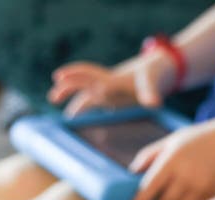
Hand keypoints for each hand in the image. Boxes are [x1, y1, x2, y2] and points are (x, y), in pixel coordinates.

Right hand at [48, 53, 174, 115]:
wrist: (162, 67)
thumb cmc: (156, 72)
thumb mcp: (153, 82)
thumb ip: (151, 93)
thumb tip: (154, 104)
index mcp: (113, 79)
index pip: (89, 75)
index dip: (75, 75)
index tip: (59, 77)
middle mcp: (108, 84)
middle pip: (83, 85)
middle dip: (68, 89)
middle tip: (52, 97)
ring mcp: (110, 90)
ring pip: (87, 95)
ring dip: (75, 102)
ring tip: (65, 114)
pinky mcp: (115, 96)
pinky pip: (96, 102)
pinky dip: (87, 108)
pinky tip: (80, 118)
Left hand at [128, 124, 214, 199]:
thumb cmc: (196, 140)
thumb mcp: (169, 141)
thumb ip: (148, 156)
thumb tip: (131, 174)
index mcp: (172, 160)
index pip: (149, 188)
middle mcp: (186, 176)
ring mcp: (200, 187)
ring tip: (167, 198)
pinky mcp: (210, 194)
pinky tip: (182, 196)